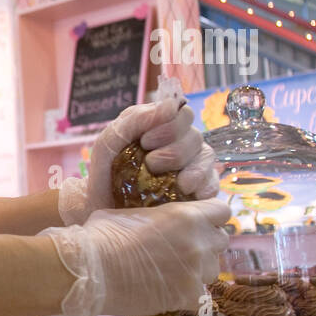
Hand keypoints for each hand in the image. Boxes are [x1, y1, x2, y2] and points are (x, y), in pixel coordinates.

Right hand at [42, 199, 230, 315]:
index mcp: (187, 215)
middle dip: (205, 244)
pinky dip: (186, 297)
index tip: (198, 223)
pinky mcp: (187, 297)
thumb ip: (151, 215)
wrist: (90, 272)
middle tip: (183, 249)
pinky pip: (199, 298)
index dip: (210, 217)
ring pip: (213, 271)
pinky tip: (168, 293)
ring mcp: (196, 272)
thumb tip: (149, 218)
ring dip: (198, 271)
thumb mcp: (127, 212)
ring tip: (174, 274)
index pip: (222, 211)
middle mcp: (199, 242)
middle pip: (221, 241)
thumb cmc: (100, 236)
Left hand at [58, 99, 218, 225]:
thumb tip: (169, 105)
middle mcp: (181, 143)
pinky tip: (185, 192)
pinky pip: (212, 183)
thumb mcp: (110, 142)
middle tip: (151, 164)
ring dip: (188, 168)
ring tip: (170, 183)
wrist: (103, 210)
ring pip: (206, 156)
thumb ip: (135, 119)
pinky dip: (202, 186)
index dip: (169, 126)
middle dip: (173, 151)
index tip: (146, 142)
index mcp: (161, 126)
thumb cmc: (106, 173)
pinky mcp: (199, 189)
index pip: (182, 113)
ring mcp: (192, 166)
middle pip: (195, 136)